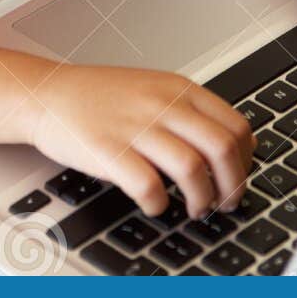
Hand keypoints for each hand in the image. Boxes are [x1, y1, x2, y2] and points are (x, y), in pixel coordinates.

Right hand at [29, 64, 253, 218]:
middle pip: (221, 148)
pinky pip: (148, 185)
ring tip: (195, 209)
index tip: (239, 178)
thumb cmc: (102, 97)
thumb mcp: (155, 88)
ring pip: (192, 168)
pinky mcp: (109, 150)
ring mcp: (136, 127)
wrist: (51, 94)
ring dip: (201, 198)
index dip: (245, 160)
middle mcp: (163, 104)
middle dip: (233, 185)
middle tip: (227, 204)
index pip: (235, 124)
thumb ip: (190, 111)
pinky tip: (156, 205)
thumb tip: (231, 148)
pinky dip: (159, 203)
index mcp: (179, 88)